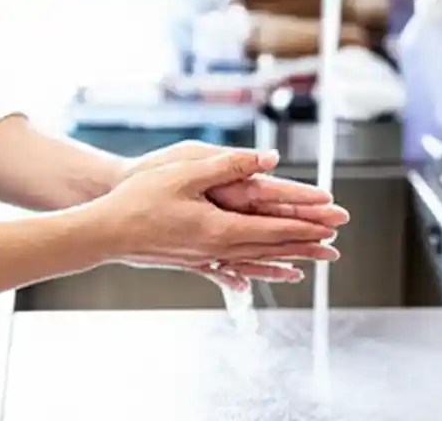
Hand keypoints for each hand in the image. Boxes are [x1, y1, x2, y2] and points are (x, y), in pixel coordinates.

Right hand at [90, 150, 344, 284]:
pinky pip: (229, 269)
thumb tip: (269, 160)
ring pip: (254, 260)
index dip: (307, 224)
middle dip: (305, 244)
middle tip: (335, 244)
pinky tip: (254, 281)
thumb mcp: (185, 172)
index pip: (276, 228)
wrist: (106, 231)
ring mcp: (204, 257)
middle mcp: (218, 248)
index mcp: (222, 228)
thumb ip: (229, 165)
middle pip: (271, 248)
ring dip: (284, 259)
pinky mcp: (190, 259)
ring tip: (309, 264)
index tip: (333, 223)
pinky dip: (250, 273)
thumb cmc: (140, 198)